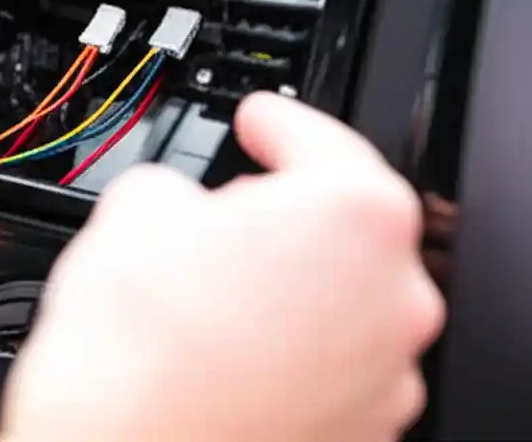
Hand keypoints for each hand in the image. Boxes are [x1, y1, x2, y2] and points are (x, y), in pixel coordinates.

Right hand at [0, 92, 444, 441]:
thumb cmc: (138, 353)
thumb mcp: (137, 207)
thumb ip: (180, 185)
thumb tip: (180, 205)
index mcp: (358, 218)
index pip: (323, 143)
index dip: (280, 124)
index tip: (260, 121)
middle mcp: (394, 298)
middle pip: (347, 230)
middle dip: (288, 215)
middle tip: (228, 213)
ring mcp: (386, 376)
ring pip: (344, 305)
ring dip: (294, 291)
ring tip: (217, 299)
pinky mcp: (363, 433)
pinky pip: (334, 371)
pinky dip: (295, 356)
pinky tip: (233, 356)